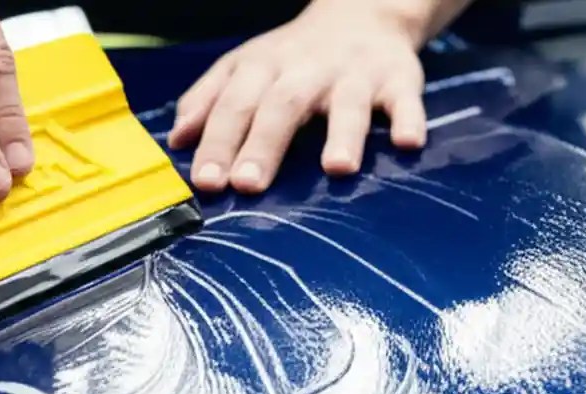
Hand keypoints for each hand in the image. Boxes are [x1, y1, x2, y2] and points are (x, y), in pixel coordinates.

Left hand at [168, 0, 434, 193]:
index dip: (218, 142)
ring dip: (343, 134)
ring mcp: (355, 75)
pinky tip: (407, 143)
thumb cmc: (293, 56)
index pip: (235, 105)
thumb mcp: (244, 67)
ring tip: (337, 168)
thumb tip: (176, 140)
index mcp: (264, 67)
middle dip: (265, 144)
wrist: (362, 12)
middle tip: (248, 184)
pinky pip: (405, 100)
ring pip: (348, 103)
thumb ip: (208, 100)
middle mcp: (308, 70)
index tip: (206, 181)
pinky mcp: (398, 80)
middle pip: (283, 105)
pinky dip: (408, 119)